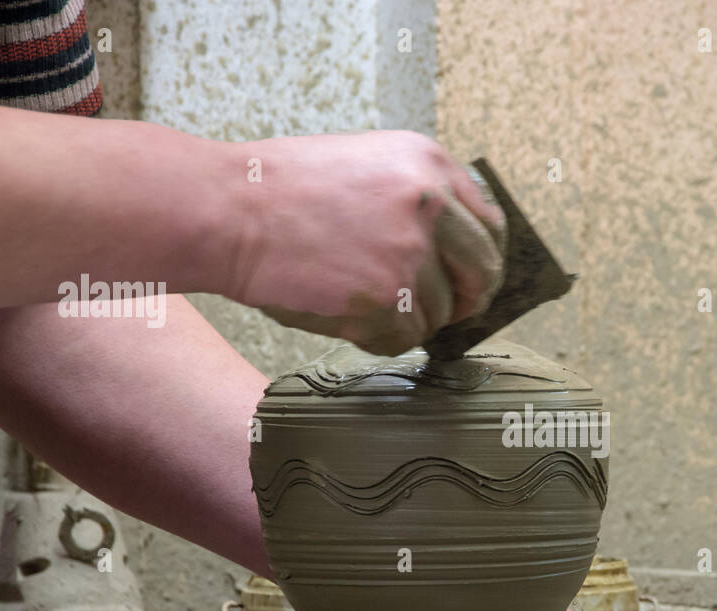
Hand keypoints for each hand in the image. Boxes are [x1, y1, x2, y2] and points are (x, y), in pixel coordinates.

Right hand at [223, 131, 505, 354]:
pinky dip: (378, 339)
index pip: (488, 224)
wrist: (228, 210)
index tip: (475, 280)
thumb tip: (455, 253)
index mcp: (429, 164)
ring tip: (360, 301)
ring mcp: (409, 253)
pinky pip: (403, 340)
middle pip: (481, 273)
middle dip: (467, 301)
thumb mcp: (367, 164)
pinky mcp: (385, 297)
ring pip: (438, 314)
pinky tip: (345, 316)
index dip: (485, 260)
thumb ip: (416, 198)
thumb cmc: (282, 190)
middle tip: (449, 314)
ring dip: (406, 320)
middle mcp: (429, 205)